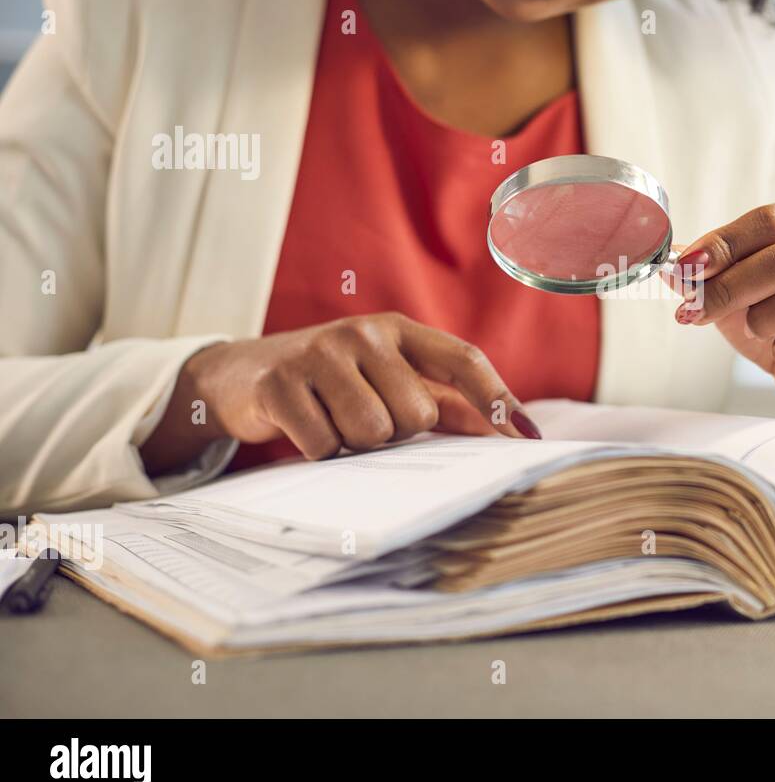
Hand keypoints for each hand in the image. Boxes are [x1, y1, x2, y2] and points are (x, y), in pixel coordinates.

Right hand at [141, 313, 540, 474]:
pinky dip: (319, 452)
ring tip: (335, 423)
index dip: (498, 397)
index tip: (529, 436)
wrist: (239, 375)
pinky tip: (304, 429)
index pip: (463, 359)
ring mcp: (321, 353)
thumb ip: (446, 401)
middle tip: (365, 421)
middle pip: (417, 413)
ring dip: (357, 445)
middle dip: (396, 433)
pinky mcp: (281, 383)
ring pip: (374, 433)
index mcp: (399, 330)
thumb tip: (510, 430)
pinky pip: (327, 446)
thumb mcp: (386, 379)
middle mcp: (364, 333)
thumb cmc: (332, 383)